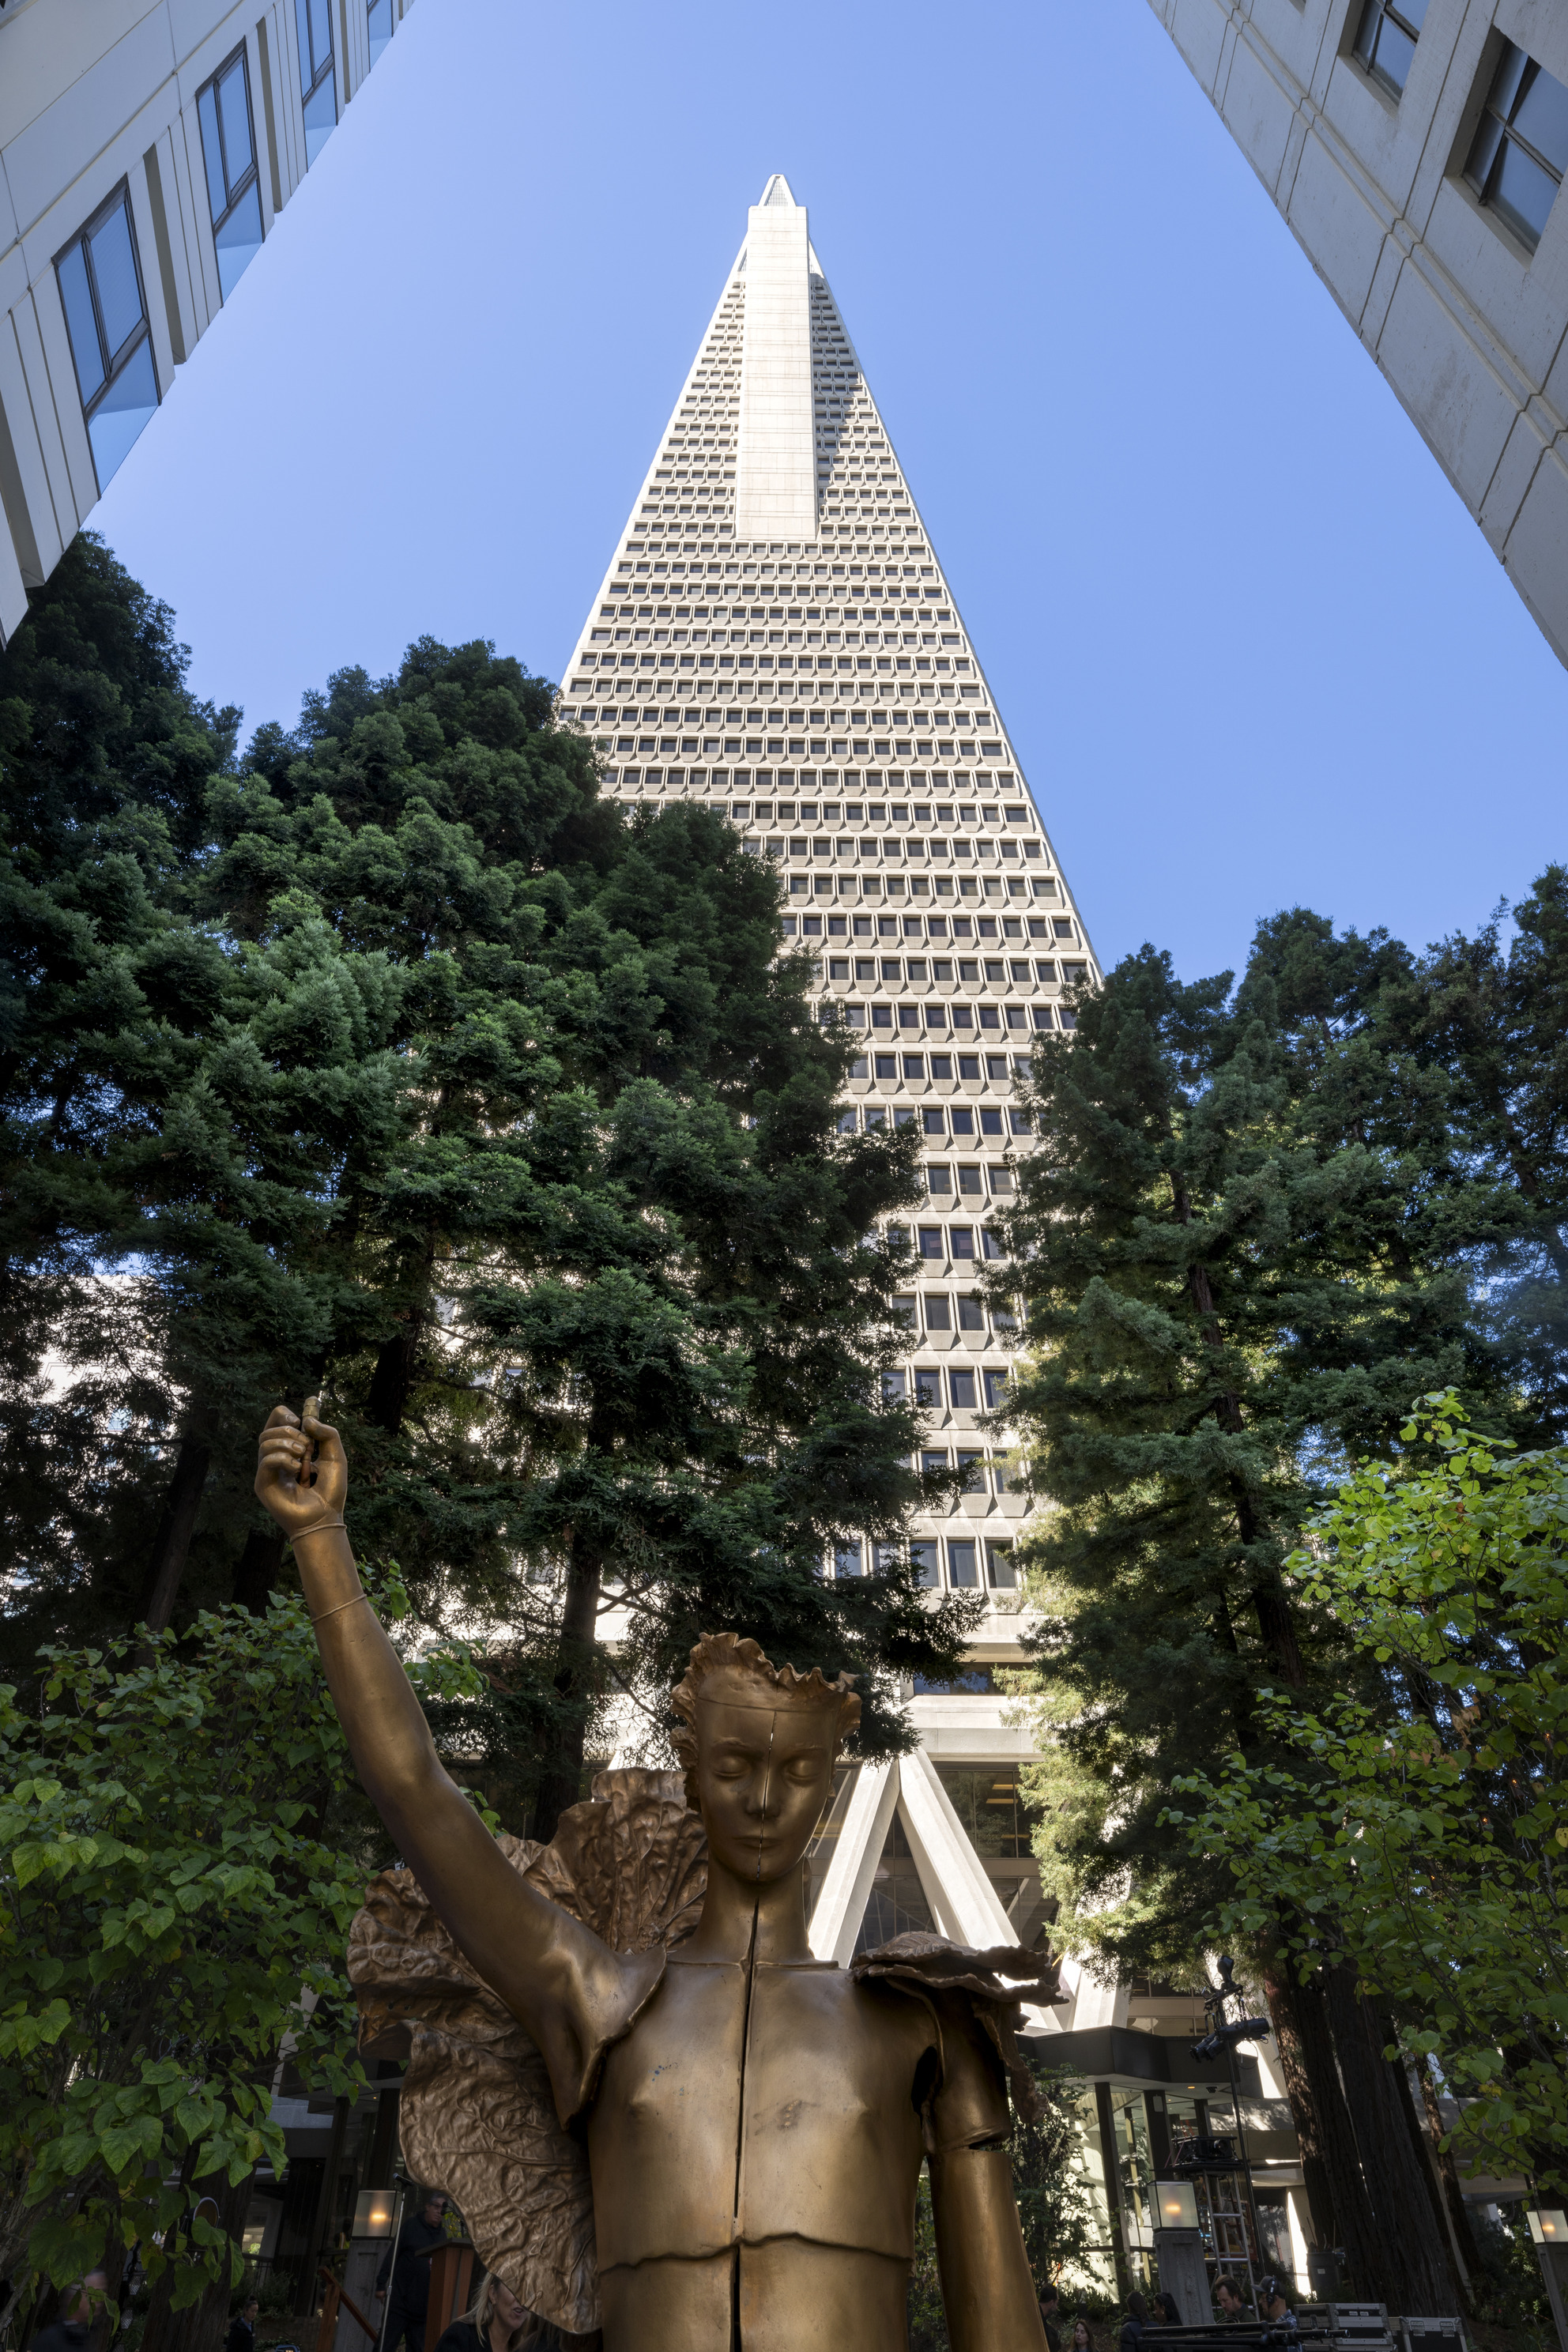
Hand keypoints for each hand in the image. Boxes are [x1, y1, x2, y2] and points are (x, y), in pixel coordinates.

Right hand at [255, 1398, 347, 1535]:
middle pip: (267, 1430)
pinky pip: (266, 1460)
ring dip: (287, 1443)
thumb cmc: (330, 1491)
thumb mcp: (336, 1456)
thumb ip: (327, 1434)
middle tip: (306, 1445)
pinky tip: (296, 1470)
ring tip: (302, 1457)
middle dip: (288, 1430)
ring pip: (264, 1442)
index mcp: (290, 1451)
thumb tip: (306, 1419)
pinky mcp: (263, 1484)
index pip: (275, 1423)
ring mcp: (268, 1472)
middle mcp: (276, 1460)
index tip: (298, 1420)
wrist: (326, 1517)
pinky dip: (283, 1459)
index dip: (283, 1415)